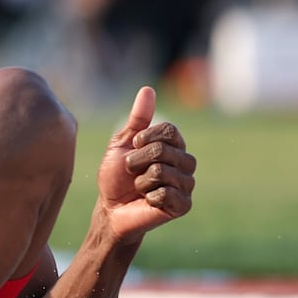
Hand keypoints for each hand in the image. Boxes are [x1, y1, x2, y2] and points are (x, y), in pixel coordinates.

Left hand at [95, 86, 196, 242]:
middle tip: (132, 171)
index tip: (133, 146)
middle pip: (164, 150)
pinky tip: (148, 201)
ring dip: (141, 180)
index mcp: (173, 145)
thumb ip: (137, 118)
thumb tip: (148, 89)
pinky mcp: (183, 205)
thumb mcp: (122, 143)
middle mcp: (185, 162)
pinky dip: (149, 196)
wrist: (111, 207)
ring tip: (139, 186)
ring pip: (163, 172)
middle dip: (137, 160)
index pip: (170, 130)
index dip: (146, 138)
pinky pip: (167, 194)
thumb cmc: (116, 175)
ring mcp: (186, 184)